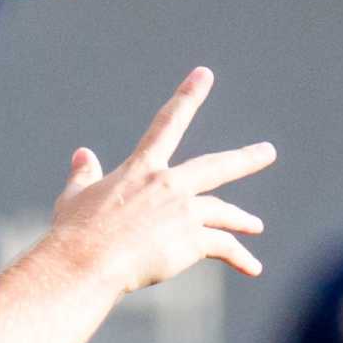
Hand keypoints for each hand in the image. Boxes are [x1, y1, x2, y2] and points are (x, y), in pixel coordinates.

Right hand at [48, 68, 273, 293]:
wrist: (86, 263)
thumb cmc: (74, 233)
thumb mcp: (74, 197)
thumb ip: (84, 174)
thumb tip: (82, 154)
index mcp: (140, 170)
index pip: (167, 124)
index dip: (187, 96)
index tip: (204, 74)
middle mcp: (168, 185)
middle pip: (216, 166)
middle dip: (245, 159)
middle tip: (268, 152)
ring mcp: (183, 212)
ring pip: (223, 212)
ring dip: (242, 220)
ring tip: (256, 226)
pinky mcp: (192, 241)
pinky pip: (225, 247)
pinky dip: (242, 257)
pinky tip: (253, 267)